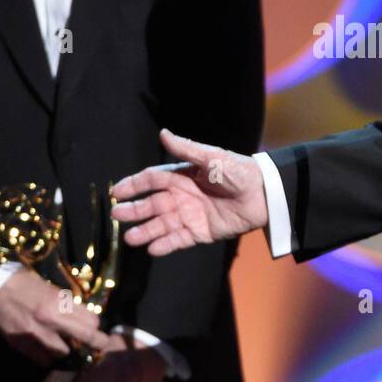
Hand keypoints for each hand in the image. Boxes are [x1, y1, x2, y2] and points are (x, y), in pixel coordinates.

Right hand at [0, 271, 118, 365]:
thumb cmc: (24, 285)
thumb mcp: (50, 288)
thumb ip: (66, 303)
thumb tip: (83, 316)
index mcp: (58, 303)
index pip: (91, 321)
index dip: (95, 325)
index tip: (95, 326)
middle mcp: (50, 321)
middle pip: (85, 337)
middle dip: (95, 342)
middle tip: (99, 343)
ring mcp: (36, 336)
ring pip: (64, 353)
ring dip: (66, 349)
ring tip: (63, 343)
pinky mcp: (23, 346)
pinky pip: (43, 360)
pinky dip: (47, 356)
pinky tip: (46, 348)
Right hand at [111, 128, 267, 254]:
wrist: (264, 195)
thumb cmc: (238, 171)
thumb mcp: (211, 157)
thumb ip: (186, 149)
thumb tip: (163, 133)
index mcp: (182, 176)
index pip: (151, 181)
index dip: (134, 185)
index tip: (117, 192)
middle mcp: (182, 196)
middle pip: (152, 204)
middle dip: (135, 210)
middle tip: (116, 215)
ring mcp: (191, 215)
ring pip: (162, 224)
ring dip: (146, 231)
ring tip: (130, 238)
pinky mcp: (201, 232)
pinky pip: (179, 239)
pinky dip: (166, 244)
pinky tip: (152, 249)